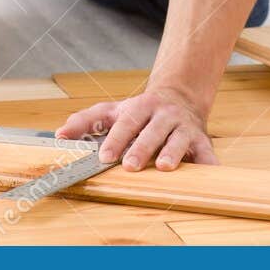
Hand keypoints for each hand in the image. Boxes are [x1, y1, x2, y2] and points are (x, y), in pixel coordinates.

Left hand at [55, 88, 216, 170]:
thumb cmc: (140, 111)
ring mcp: (184, 127)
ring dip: (172, 152)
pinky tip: (209, 172)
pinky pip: (207, 152)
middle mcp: (164, 115)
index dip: (116, 139)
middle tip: (130, 165)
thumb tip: (60, 135)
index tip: (105, 155)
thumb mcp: (113, 110)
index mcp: (141, 106)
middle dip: (142, 147)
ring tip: (164, 166)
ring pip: (179, 138)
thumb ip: (86, 121)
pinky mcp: (202, 140)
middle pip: (153, 130)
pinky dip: (209, 163)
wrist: (179, 97)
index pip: (127, 122)